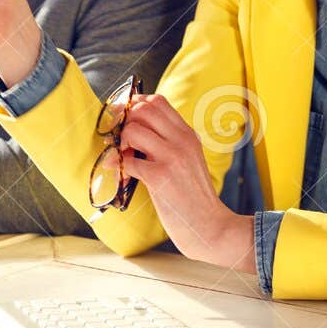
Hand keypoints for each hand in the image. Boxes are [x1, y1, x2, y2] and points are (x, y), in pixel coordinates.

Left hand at [118, 93, 249, 270]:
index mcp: (188, 135)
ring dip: (119, 142)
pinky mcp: (160, 177)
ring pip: (133, 130)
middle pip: (143, 109)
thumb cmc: (194, 197)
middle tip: (116, 136)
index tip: (123, 117)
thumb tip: (136, 133)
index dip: (134, 104)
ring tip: (120, 156)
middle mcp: (181, 140)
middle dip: (123, 119)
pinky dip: (116, 165)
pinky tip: (117, 173)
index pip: (158, 102)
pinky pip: (128, 160)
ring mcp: (172, 157)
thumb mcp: (188, 161)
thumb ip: (169, 144)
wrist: (210, 225)